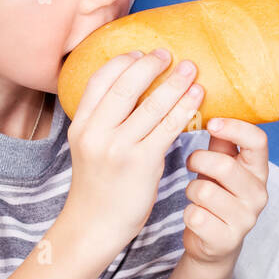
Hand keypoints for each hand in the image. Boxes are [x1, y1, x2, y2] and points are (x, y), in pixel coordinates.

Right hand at [66, 49, 202, 244]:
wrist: (94, 226)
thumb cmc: (99, 185)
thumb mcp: (89, 147)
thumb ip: (103, 120)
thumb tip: (130, 89)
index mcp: (81, 125)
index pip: (100, 80)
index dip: (122, 62)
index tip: (141, 52)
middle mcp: (95, 133)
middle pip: (125, 87)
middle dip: (150, 65)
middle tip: (169, 54)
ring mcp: (118, 148)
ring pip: (151, 106)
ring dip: (175, 84)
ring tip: (191, 69)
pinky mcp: (141, 163)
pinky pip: (168, 128)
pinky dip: (184, 109)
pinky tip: (197, 98)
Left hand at [181, 118, 268, 266]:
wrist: (215, 243)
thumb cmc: (217, 194)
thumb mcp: (222, 165)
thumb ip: (221, 142)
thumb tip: (211, 110)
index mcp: (259, 170)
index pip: (258, 141)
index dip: (234, 127)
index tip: (212, 123)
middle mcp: (259, 194)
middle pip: (226, 165)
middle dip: (199, 160)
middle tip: (191, 162)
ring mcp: (246, 219)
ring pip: (205, 191)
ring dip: (191, 190)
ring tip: (195, 195)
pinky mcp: (227, 240)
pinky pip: (195, 216)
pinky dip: (188, 214)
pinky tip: (196, 216)